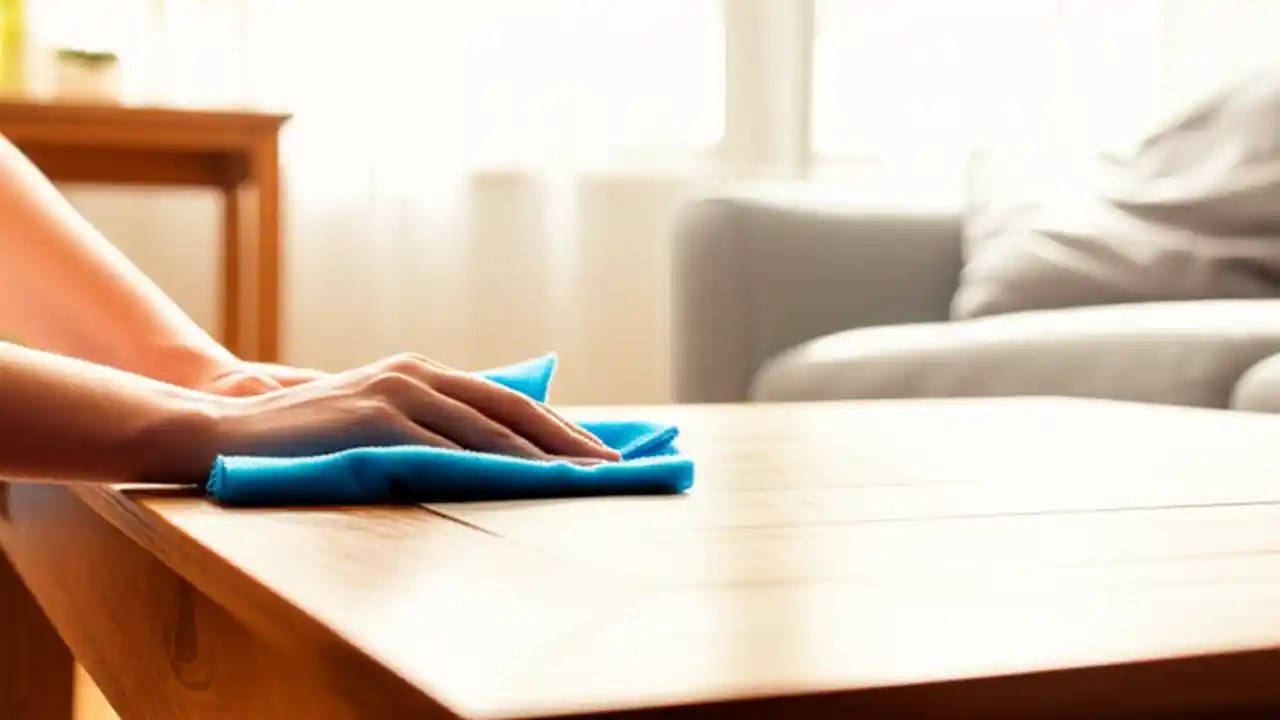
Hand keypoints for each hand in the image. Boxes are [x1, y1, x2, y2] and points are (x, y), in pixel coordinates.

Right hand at [214, 353, 618, 461]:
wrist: (234, 432)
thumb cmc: (312, 435)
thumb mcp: (380, 417)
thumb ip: (430, 425)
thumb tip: (491, 453)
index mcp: (423, 372)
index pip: (508, 400)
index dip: (559, 426)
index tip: (600, 451)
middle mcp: (418, 375)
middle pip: (513, 409)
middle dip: (568, 439)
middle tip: (614, 466)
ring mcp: (398, 395)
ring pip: (488, 430)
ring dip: (541, 458)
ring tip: (583, 480)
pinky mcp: (376, 423)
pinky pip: (445, 450)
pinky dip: (489, 468)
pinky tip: (522, 483)